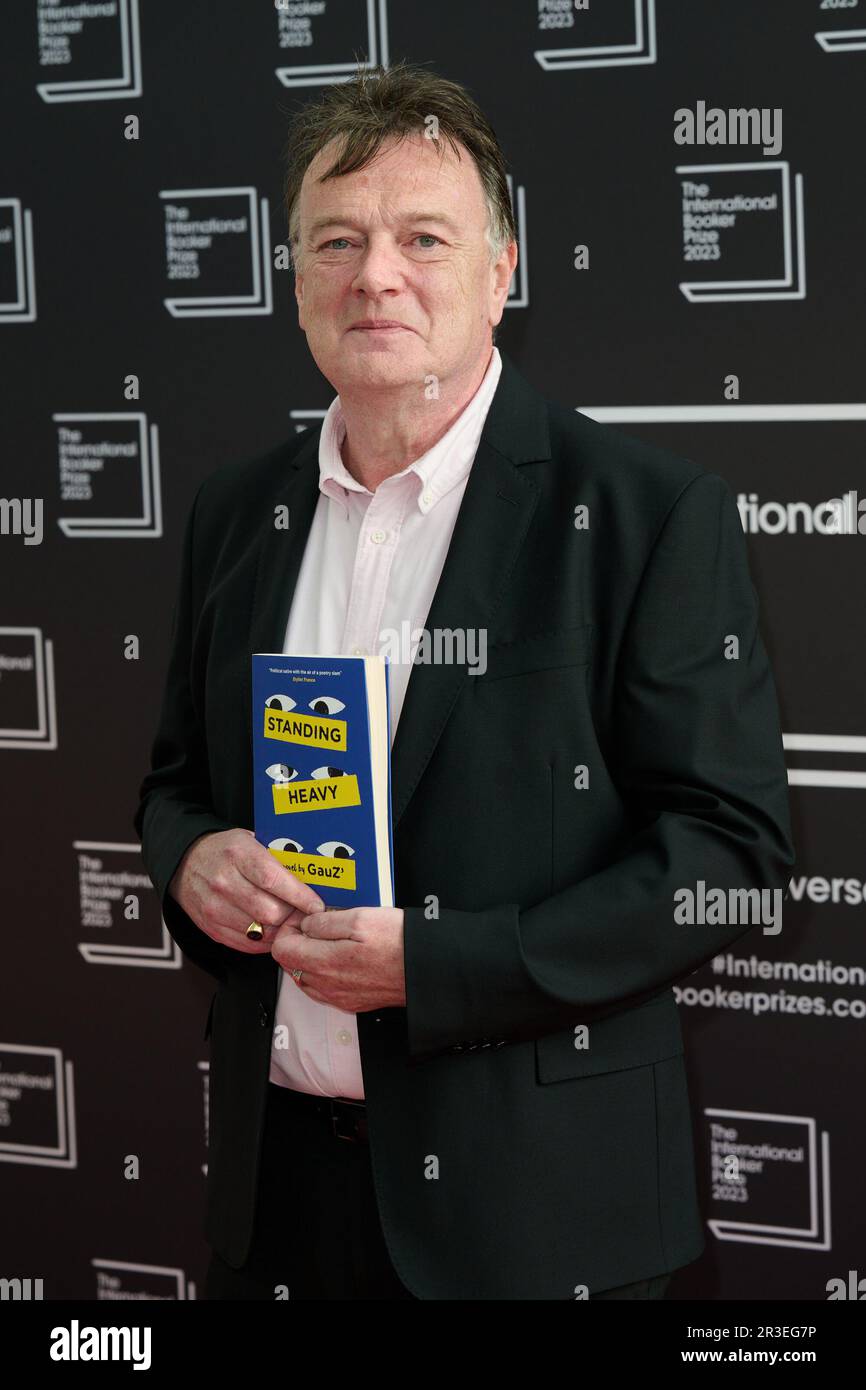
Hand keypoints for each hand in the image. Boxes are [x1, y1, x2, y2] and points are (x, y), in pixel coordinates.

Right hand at [168, 828, 325, 955]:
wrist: (185, 863)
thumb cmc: (226, 850)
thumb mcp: (251, 840)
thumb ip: (278, 857)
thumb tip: (314, 876)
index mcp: (238, 854)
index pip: (274, 879)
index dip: (299, 895)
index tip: (317, 905)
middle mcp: (224, 881)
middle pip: (270, 911)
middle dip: (293, 915)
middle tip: (305, 914)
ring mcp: (215, 907)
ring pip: (260, 931)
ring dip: (280, 930)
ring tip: (289, 921)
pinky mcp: (211, 928)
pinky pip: (247, 944)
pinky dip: (265, 941)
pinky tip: (272, 930)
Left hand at [271, 906, 405, 1010]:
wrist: (428, 968)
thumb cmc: (400, 943)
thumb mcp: (360, 918)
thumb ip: (325, 922)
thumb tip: (307, 924)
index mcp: (325, 962)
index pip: (281, 949)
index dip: (288, 928)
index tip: (303, 918)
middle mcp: (328, 985)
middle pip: (291, 964)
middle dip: (298, 942)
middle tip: (318, 925)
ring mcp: (339, 997)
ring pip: (306, 978)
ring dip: (310, 957)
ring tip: (331, 939)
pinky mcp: (352, 1002)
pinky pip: (324, 989)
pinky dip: (324, 972)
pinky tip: (342, 956)